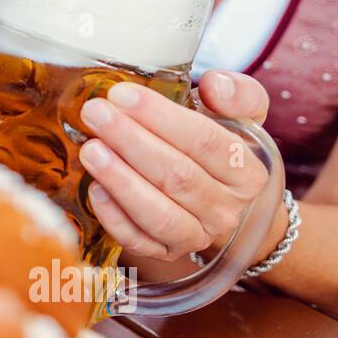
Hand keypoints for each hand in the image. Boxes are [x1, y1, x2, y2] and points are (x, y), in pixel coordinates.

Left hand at [77, 70, 271, 261]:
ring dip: (120, 181)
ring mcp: (197, 236)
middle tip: (94, 113)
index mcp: (248, 172)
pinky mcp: (167, 253)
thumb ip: (236, 95)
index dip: (161, 117)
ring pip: (158, 214)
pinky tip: (95, 190)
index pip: (206, 141)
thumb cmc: (221, 150)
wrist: (226, 203)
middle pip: (177, 176)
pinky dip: (115, 218)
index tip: (121, 94)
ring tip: (90, 150)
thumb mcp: (239, 118)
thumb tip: (214, 84)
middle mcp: (226, 209)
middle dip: (131, 142)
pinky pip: (140, 241)